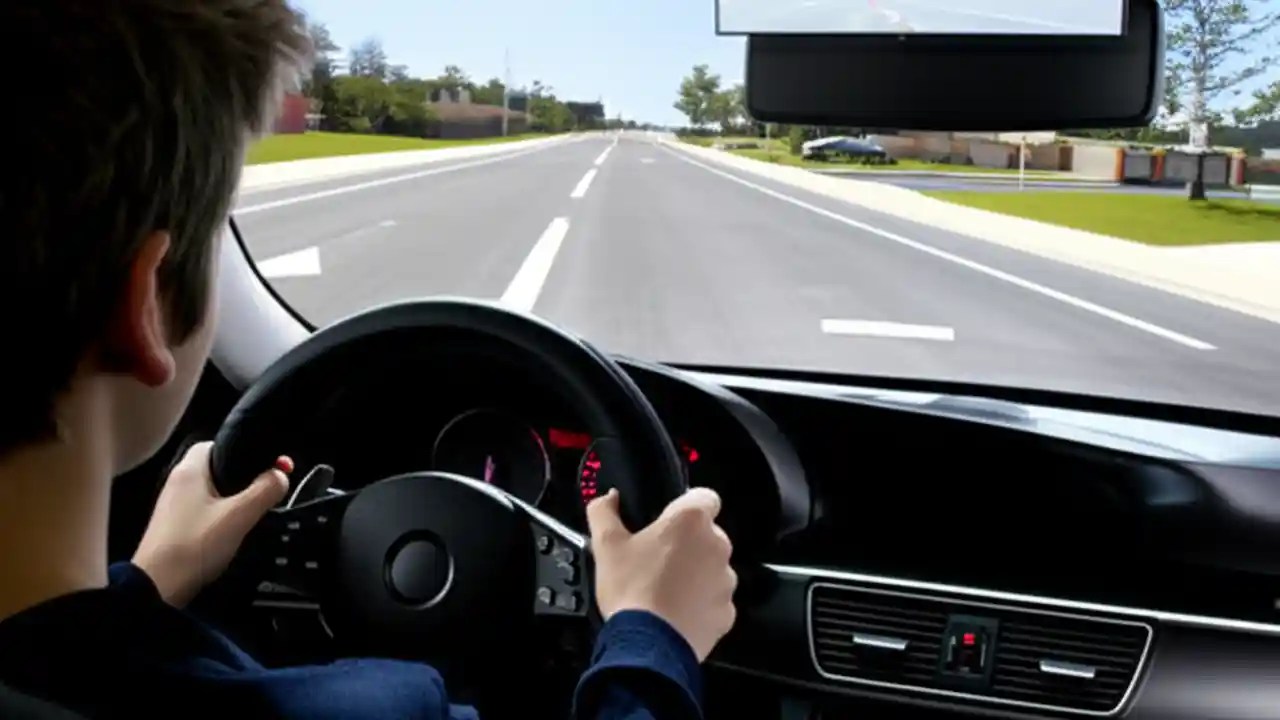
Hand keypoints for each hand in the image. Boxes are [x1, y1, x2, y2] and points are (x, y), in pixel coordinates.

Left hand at [133, 442, 289, 606]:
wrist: (156, 588)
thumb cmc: (194, 545)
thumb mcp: (239, 516)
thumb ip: (265, 491)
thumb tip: (281, 474)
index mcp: (190, 470)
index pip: (217, 443)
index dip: (243, 452)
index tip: (266, 467)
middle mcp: (177, 482)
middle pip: (216, 469)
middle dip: (241, 479)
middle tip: (262, 493)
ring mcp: (172, 506)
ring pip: (210, 491)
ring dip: (231, 500)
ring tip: (248, 515)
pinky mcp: (172, 527)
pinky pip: (202, 511)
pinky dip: (218, 516)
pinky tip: (228, 533)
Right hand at [587, 487, 736, 661]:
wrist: (648, 645)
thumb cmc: (630, 588)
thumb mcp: (606, 545)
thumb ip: (604, 511)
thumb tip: (608, 498)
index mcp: (691, 520)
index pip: (705, 497)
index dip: (688, 506)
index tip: (670, 522)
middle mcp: (717, 545)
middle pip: (708, 535)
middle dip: (688, 544)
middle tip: (658, 560)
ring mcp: (726, 580)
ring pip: (713, 568)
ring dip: (697, 574)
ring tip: (666, 591)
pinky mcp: (728, 611)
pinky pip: (716, 600)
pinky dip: (701, 604)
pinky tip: (677, 613)